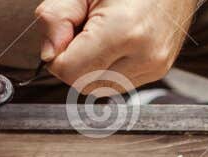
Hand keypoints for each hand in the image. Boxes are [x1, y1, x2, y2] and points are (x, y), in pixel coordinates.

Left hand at [35, 0, 195, 90]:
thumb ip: (57, 16)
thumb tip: (49, 54)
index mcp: (124, 31)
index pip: (70, 72)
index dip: (58, 56)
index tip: (64, 34)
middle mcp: (144, 56)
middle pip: (83, 85)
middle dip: (73, 63)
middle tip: (82, 31)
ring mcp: (155, 67)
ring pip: (100, 88)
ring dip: (90, 68)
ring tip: (101, 36)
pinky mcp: (159, 71)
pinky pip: (119, 83)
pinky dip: (108, 68)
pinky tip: (115, 44)